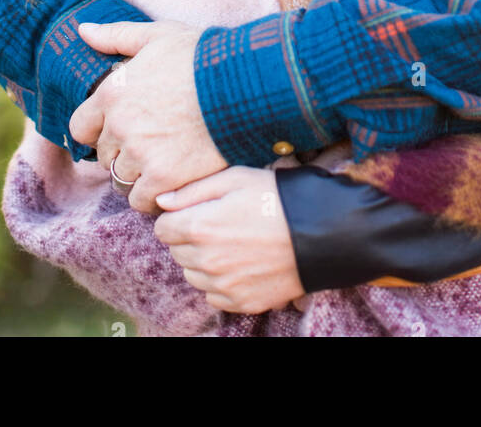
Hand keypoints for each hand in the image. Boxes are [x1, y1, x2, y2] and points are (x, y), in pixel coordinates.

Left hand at [69, 20, 228, 212]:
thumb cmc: (201, 56)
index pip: (81, 128)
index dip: (98, 130)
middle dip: (122, 151)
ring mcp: (141, 153)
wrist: (242, 84)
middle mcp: (120, 126)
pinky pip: (142, 200)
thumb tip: (83, 31)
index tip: (118, 129)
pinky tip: (167, 183)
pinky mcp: (164, 176)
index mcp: (112, 93)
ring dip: (136, 176)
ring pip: (121, 180)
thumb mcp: (157, 35)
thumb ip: (116, 36)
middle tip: (148, 144)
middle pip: (105, 156)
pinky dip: (151, 196)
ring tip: (158, 165)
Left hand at [154, 167, 305, 315]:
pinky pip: (213, 294)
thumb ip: (193, 190)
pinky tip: (241, 263)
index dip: (177, 217)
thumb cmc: (276, 198)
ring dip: (202, 261)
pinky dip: (220, 281)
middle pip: (176, 252)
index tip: (196, 211)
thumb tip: (162, 202)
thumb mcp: (235, 178)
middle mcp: (205, 261)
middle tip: (218, 224)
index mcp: (199, 227)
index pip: (162, 229)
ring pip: (192, 275)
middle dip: (189, 237)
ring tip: (231, 243)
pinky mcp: (240, 302)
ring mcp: (222, 285)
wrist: (318, 233)